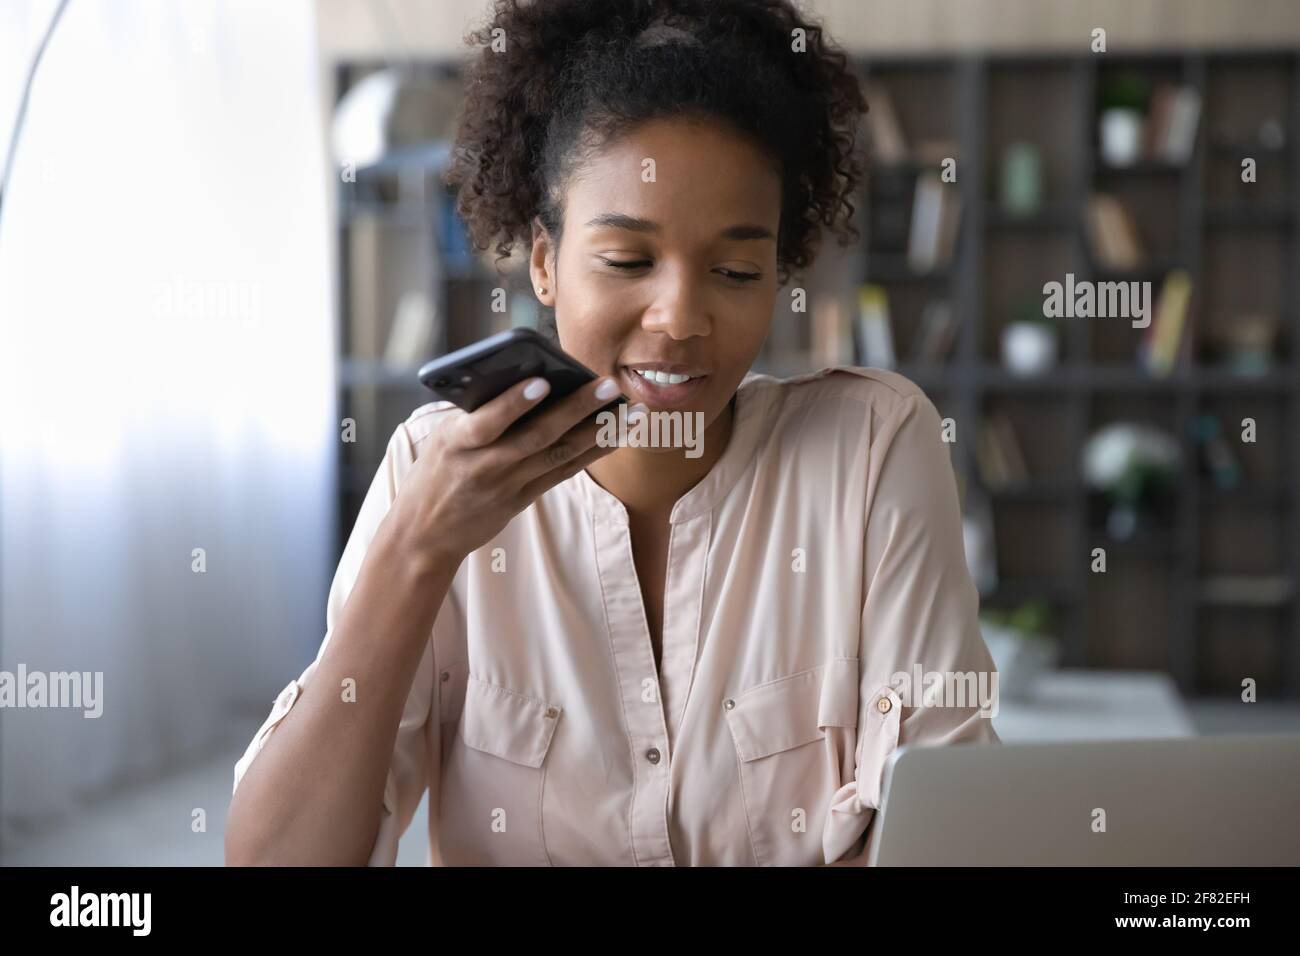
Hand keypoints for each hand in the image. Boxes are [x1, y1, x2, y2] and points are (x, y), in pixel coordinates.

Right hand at [386, 375, 637, 567]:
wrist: (423, 532)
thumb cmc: (435, 470)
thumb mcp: (443, 438)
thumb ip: (479, 414)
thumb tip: (532, 380)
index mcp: (456, 442)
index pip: (487, 421)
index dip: (515, 403)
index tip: (543, 381)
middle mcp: (484, 465)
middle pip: (537, 436)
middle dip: (576, 409)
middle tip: (609, 385)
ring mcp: (506, 486)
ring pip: (558, 456)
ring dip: (597, 431)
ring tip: (628, 410)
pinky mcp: (521, 500)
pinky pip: (562, 473)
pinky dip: (591, 453)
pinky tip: (616, 435)